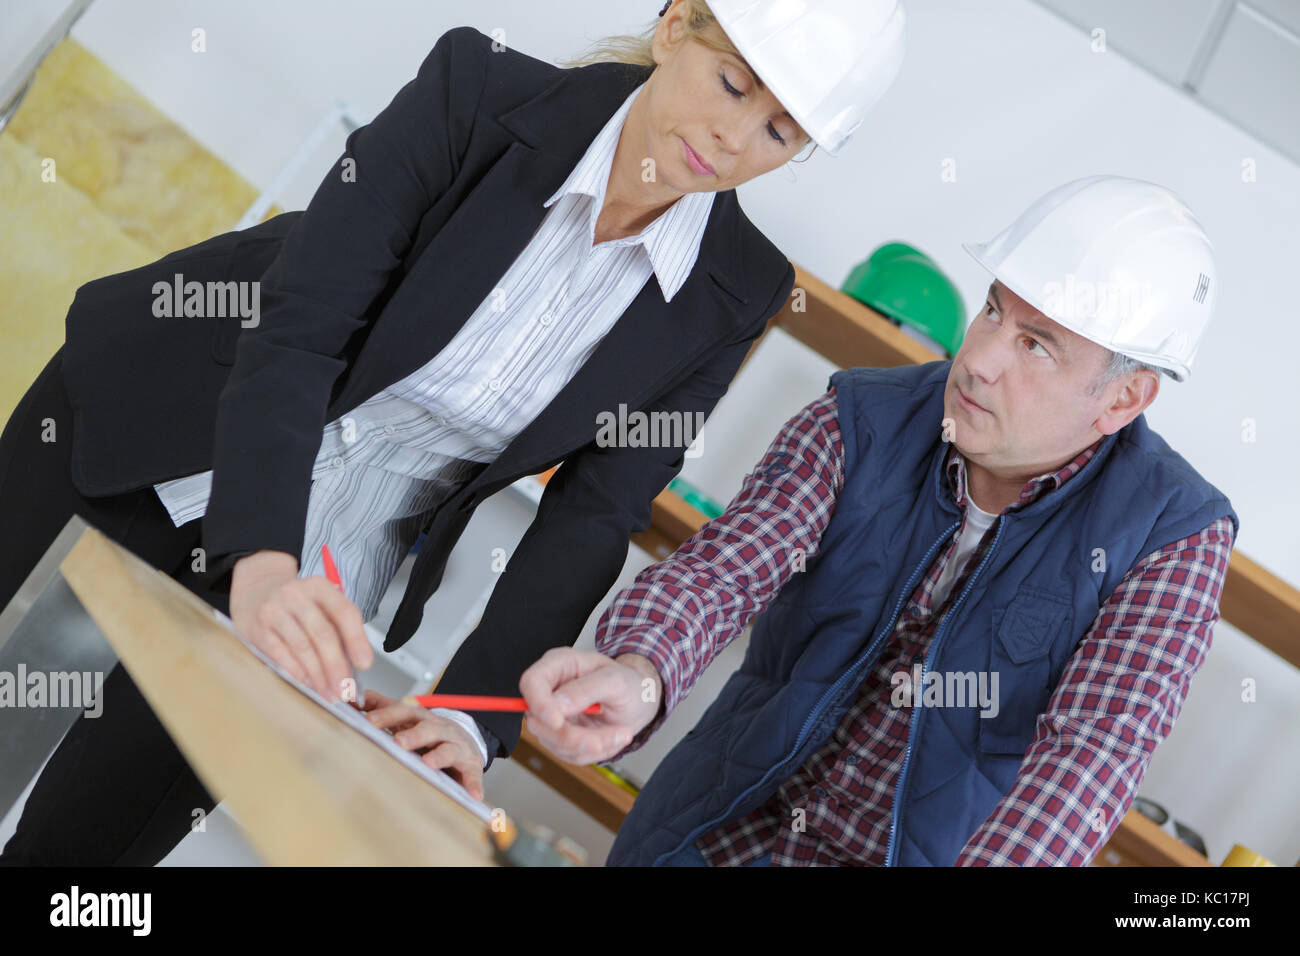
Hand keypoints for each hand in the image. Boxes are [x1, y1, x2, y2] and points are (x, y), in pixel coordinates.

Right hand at [229, 549, 371, 700]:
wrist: (255, 592)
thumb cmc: (295, 605)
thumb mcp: (319, 605)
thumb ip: (338, 627)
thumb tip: (355, 664)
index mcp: (319, 587)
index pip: (344, 612)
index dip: (357, 639)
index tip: (364, 663)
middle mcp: (296, 595)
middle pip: (323, 633)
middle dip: (336, 665)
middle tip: (345, 688)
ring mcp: (274, 610)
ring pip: (302, 646)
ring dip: (317, 674)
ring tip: (328, 692)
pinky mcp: (257, 628)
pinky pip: (279, 653)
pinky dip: (295, 670)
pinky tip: (305, 683)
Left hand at [361, 690, 485, 799]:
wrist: (466, 739)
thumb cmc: (431, 732)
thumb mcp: (409, 718)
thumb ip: (383, 708)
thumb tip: (355, 698)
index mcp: (422, 718)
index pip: (405, 712)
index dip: (388, 716)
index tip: (369, 721)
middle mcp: (441, 729)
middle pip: (428, 728)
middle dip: (414, 735)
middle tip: (399, 742)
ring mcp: (458, 746)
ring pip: (449, 749)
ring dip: (439, 756)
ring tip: (429, 764)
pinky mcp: (471, 764)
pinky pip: (474, 774)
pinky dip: (473, 784)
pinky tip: (473, 795)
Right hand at [519, 648, 662, 764]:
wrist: (639, 702)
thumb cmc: (628, 683)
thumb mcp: (616, 681)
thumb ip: (586, 689)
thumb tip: (557, 705)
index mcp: (559, 665)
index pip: (531, 682)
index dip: (538, 704)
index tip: (557, 721)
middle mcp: (551, 690)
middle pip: (538, 721)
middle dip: (573, 736)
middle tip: (607, 738)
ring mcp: (554, 716)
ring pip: (555, 743)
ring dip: (590, 746)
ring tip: (619, 734)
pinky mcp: (561, 736)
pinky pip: (569, 754)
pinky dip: (594, 752)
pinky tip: (611, 738)